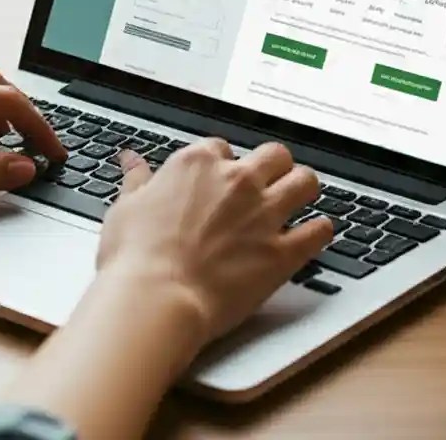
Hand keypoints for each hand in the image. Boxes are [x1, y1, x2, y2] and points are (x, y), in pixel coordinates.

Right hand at [95, 139, 332, 347]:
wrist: (155, 298)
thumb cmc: (135, 258)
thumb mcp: (126, 208)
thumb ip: (137, 180)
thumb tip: (131, 161)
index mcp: (197, 165)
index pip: (222, 148)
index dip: (222, 164)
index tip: (219, 181)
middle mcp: (237, 181)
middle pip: (274, 155)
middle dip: (273, 167)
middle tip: (267, 183)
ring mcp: (264, 214)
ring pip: (305, 182)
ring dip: (303, 189)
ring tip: (298, 200)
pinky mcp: (282, 252)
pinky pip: (319, 231)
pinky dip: (319, 232)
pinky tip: (313, 235)